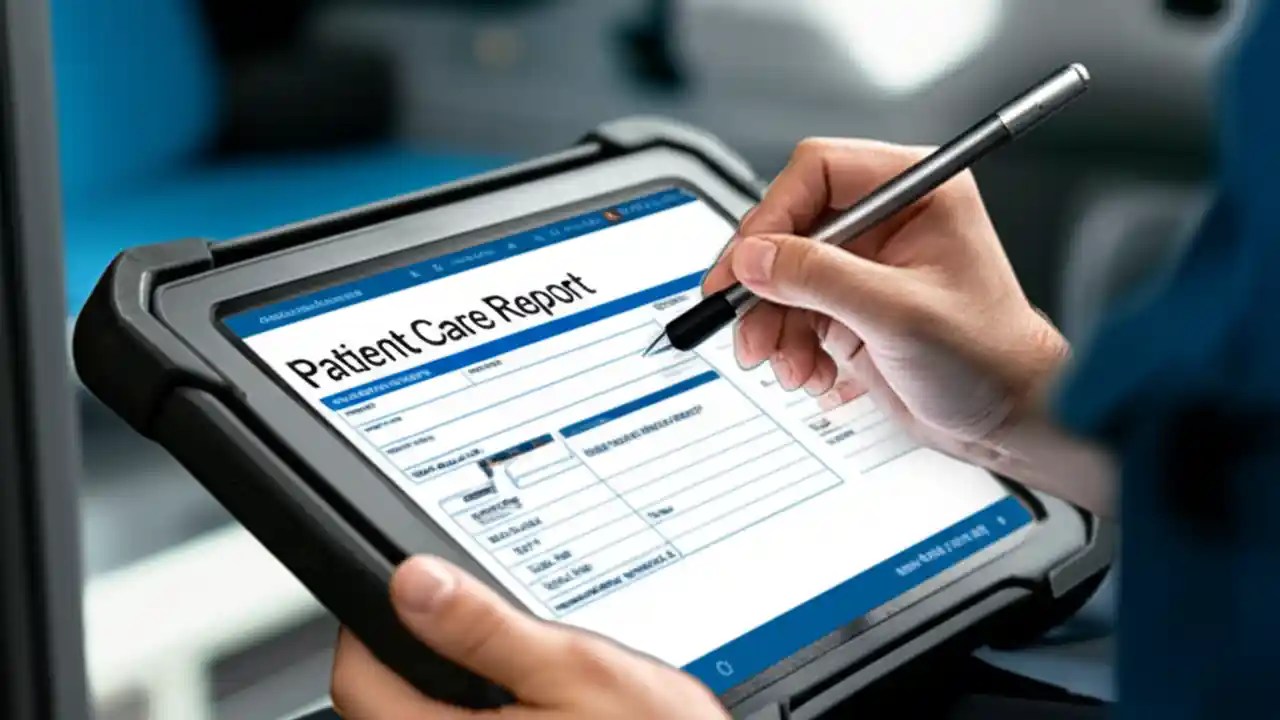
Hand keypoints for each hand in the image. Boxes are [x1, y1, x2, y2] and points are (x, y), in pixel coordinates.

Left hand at [331, 556, 728, 718]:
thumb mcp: (579, 668)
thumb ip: (487, 628)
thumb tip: (414, 582)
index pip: (356, 681)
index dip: (373, 623)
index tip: (409, 594)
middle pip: (383, 708)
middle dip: (419, 660)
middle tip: (479, 632)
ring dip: (452, 693)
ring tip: (516, 675)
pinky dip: (480, 718)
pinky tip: (534, 710)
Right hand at [704, 138, 1069, 467]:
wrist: (1003, 417)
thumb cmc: (988, 355)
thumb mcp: (898, 312)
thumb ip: (819, 278)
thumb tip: (754, 257)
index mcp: (915, 190)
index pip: (818, 172)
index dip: (772, 215)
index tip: (744, 263)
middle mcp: (885, 219)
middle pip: (789, 226)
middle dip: (763, 282)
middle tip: (739, 318)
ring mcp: (863, 264)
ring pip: (782, 275)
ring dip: (771, 323)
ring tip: (785, 364)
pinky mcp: (848, 306)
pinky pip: (792, 313)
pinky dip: (789, 347)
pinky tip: (811, 372)